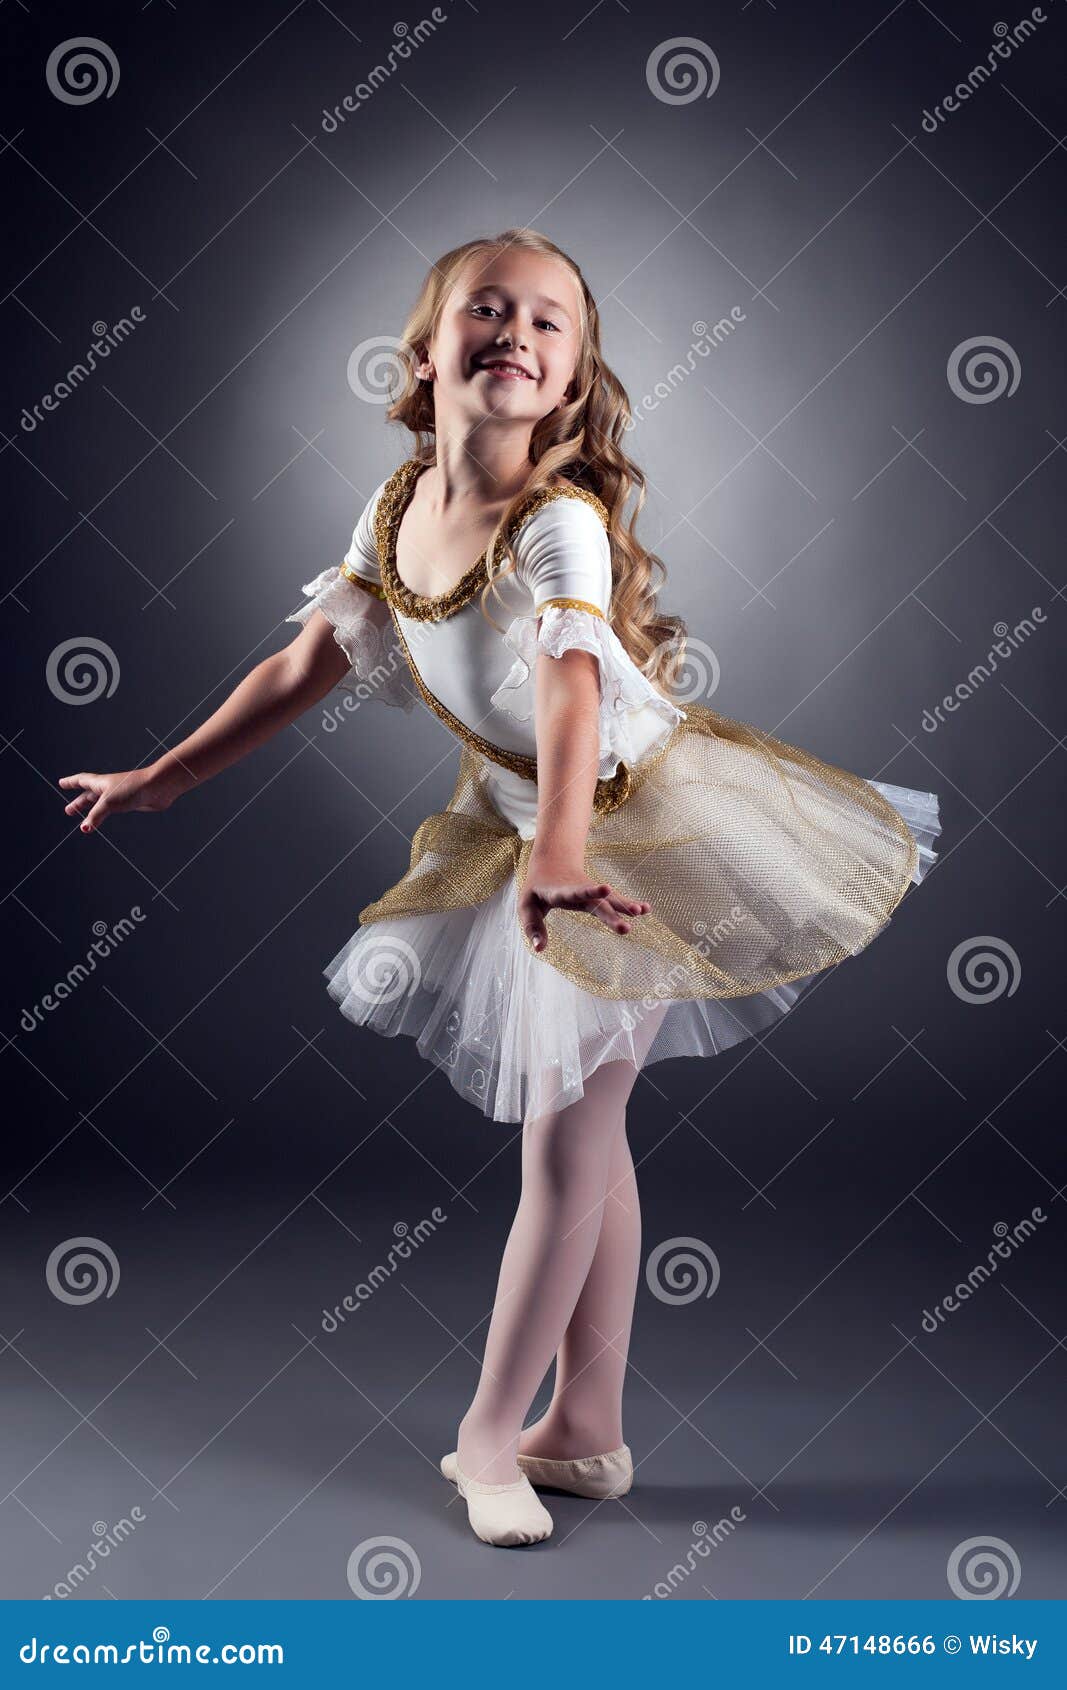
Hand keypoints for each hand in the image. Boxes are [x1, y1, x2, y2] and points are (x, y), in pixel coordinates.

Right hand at [58, 761, 186, 833]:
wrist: (158, 788)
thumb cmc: (133, 789)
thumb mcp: (109, 803)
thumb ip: (95, 816)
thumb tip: (84, 829)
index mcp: (100, 782)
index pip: (81, 781)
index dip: (71, 782)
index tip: (61, 783)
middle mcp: (108, 787)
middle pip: (89, 795)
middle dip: (79, 802)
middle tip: (68, 811)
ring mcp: (119, 795)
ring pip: (100, 803)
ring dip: (91, 810)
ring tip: (83, 819)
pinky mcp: (129, 803)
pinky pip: (112, 809)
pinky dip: (104, 814)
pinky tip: (105, 817)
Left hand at [518, 854, 650, 953]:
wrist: (551, 865)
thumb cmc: (537, 891)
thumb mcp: (526, 907)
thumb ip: (532, 927)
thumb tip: (540, 949)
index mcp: (561, 891)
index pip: (576, 892)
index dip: (591, 890)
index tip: (605, 888)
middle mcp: (581, 891)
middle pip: (598, 903)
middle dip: (612, 914)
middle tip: (626, 928)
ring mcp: (592, 892)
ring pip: (610, 900)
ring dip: (625, 906)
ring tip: (642, 911)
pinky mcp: (599, 896)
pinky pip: (616, 901)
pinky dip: (629, 904)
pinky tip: (646, 909)